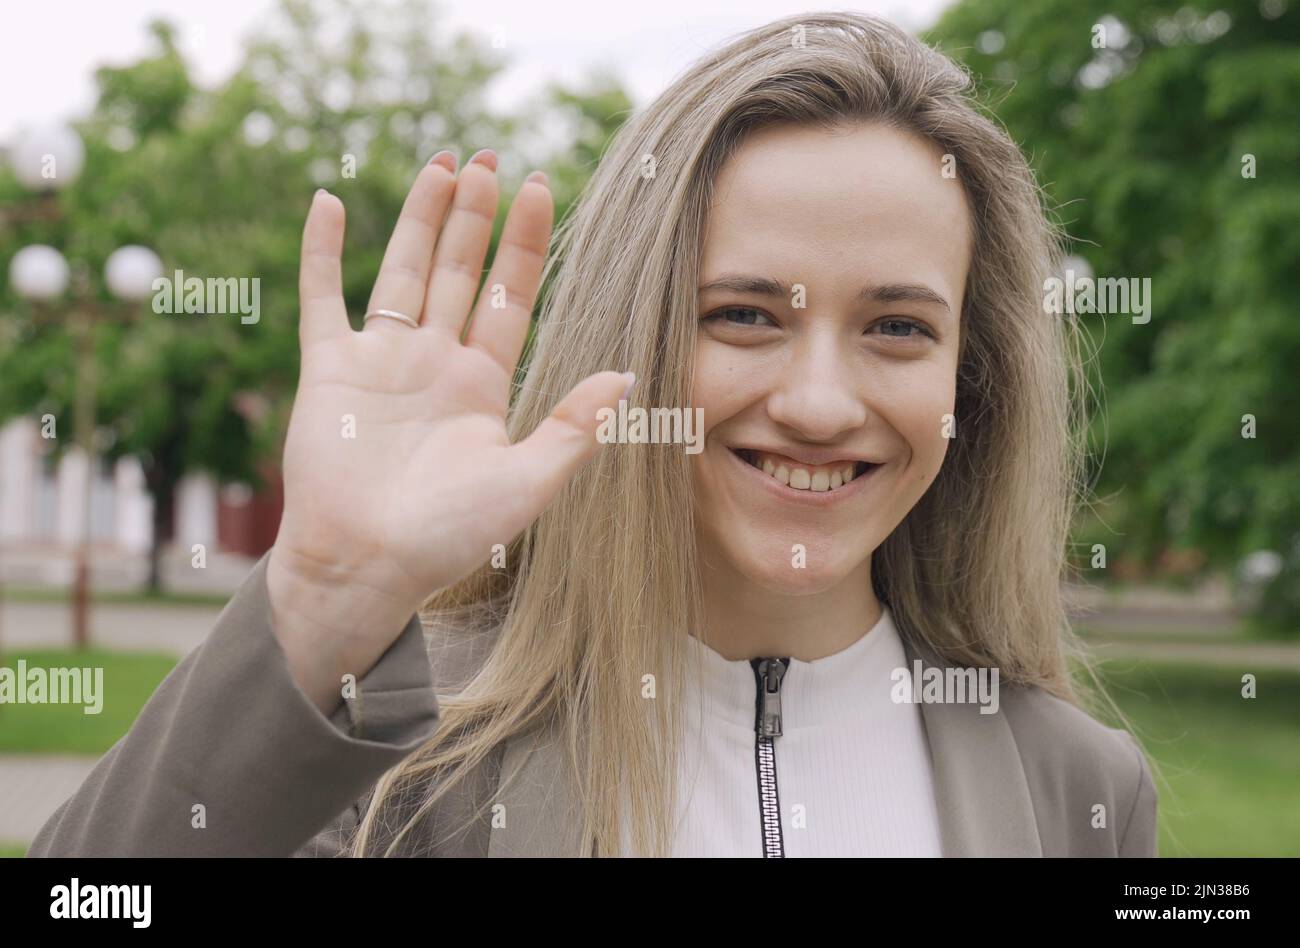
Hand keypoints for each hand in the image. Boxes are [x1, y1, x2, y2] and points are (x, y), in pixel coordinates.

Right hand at [267, 150, 629, 710]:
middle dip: (476, 216)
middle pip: (460, 272)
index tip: (541, 189)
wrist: (368, 567)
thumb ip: (574, 426)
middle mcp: (434, 363)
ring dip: (420, 218)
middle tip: (490, 158)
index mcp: (482, 384)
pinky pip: (323, 297)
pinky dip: (323, 251)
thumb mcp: (528, 480)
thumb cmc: (449, 537)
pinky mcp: (328, 370)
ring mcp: (380, 361)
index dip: (524, 244)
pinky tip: (331, 201)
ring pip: (403, 270)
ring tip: (442, 163)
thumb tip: (627, 375)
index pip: (510, 296)